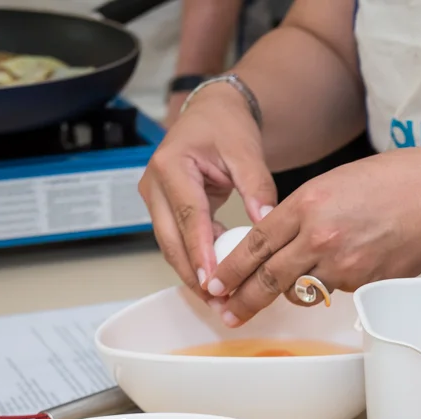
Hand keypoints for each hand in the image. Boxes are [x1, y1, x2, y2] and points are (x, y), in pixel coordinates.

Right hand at [139, 83, 276, 298]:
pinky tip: (217, 279)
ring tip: (218, 300)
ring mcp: (155, 197)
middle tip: (217, 302)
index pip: (188, 216)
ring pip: (170, 245)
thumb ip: (257, 186)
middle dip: (193, 274)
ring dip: (192, 273)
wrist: (211, 113)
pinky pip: (177, 240)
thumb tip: (265, 221)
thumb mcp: (246, 152)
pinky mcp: (164, 208)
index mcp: (171, 165)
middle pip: (171, 239)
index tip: (212, 281)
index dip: (200, 252)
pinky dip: (195, 260)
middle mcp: (155, 183)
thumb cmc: (227, 127)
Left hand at [206, 148, 420, 325]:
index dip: (231, 269)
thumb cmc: (393, 183)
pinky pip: (337, 291)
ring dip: (291, 292)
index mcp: (307, 203)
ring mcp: (344, 264)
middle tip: (227, 313)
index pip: (255, 244)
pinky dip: (333, 284)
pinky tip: (349, 265)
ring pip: (302, 290)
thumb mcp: (333, 183)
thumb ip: (302, 213)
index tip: (216, 284)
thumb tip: (280, 243)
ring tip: (285, 292)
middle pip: (269, 279)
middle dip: (244, 300)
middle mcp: (320, 236)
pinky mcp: (365, 284)